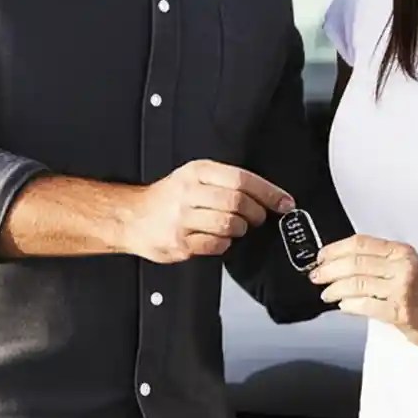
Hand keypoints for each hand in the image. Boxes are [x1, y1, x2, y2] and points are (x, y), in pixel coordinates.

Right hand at [122, 159, 295, 263]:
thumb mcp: (195, 177)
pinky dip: (224, 244)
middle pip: (238, 202)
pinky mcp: (179, 242)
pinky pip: (216, 245)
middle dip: (256, 214)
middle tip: (257, 218)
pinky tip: (217, 238)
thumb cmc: (168, 198)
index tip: (285, 202)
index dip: (269, 192)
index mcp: (197, 172)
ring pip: (229, 224)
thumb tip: (270, 196)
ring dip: (240, 229)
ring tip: (235, 227)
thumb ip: (226, 182)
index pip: (242, 178)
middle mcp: (189, 192)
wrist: (133, 217)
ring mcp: (183, 218)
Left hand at [308, 235, 417, 350]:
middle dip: (329, 269)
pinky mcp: (400, 311)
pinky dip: (349, 305)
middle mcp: (401, 266)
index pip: (361, 243)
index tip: (321, 256)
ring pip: (356, 283)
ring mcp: (401, 289)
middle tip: (317, 276)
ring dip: (335, 289)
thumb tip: (343, 267)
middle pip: (355, 262)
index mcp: (401, 252)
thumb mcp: (407, 269)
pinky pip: (365, 305)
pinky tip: (343, 306)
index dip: (335, 249)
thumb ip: (380, 265)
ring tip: (327, 294)